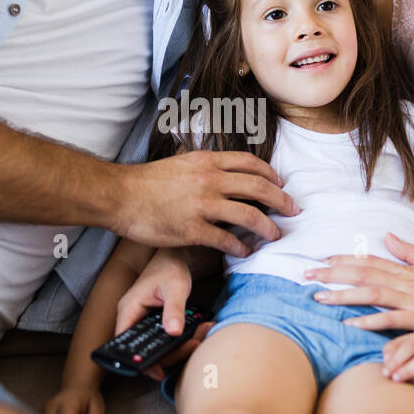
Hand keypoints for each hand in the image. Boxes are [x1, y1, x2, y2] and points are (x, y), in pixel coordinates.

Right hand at [112, 151, 298, 255]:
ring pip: (249, 215)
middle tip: (293, 211)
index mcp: (207, 162)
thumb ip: (205, 167)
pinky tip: (246, 252)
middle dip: (281, 201)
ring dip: (268, 227)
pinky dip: (241, 247)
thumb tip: (224, 173)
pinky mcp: (193, 230)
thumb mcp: (181, 163)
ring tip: (275, 235)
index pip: (250, 164)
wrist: (120, 196)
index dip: (271, 174)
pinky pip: (226, 240)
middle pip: (259, 188)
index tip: (281, 184)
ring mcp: (202, 205)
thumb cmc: (147, 182)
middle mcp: (209, 180)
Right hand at [115, 247, 215, 380]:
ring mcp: (143, 320)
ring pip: (157, 345)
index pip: (125, 344)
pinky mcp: (154, 322)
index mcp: (129, 309)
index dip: (138, 362)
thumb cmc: (171, 267)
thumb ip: (174, 309)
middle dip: (170, 353)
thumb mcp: (176, 287)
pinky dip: (181, 339)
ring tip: (200, 336)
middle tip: (193, 346)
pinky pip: (164, 338)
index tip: (158, 372)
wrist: (176, 256)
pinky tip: (198, 332)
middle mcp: (132, 317)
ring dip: (179, 347)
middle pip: (145, 349)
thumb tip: (173, 332)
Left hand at [304, 233, 413, 334]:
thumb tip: (387, 236)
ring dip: (342, 295)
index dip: (343, 260)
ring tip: (317, 298)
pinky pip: (391, 318)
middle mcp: (406, 280)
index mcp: (409, 269)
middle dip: (332, 274)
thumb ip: (410, 251)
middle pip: (362, 273)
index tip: (320, 259)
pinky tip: (349, 324)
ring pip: (370, 293)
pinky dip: (368, 320)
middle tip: (305, 274)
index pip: (369, 261)